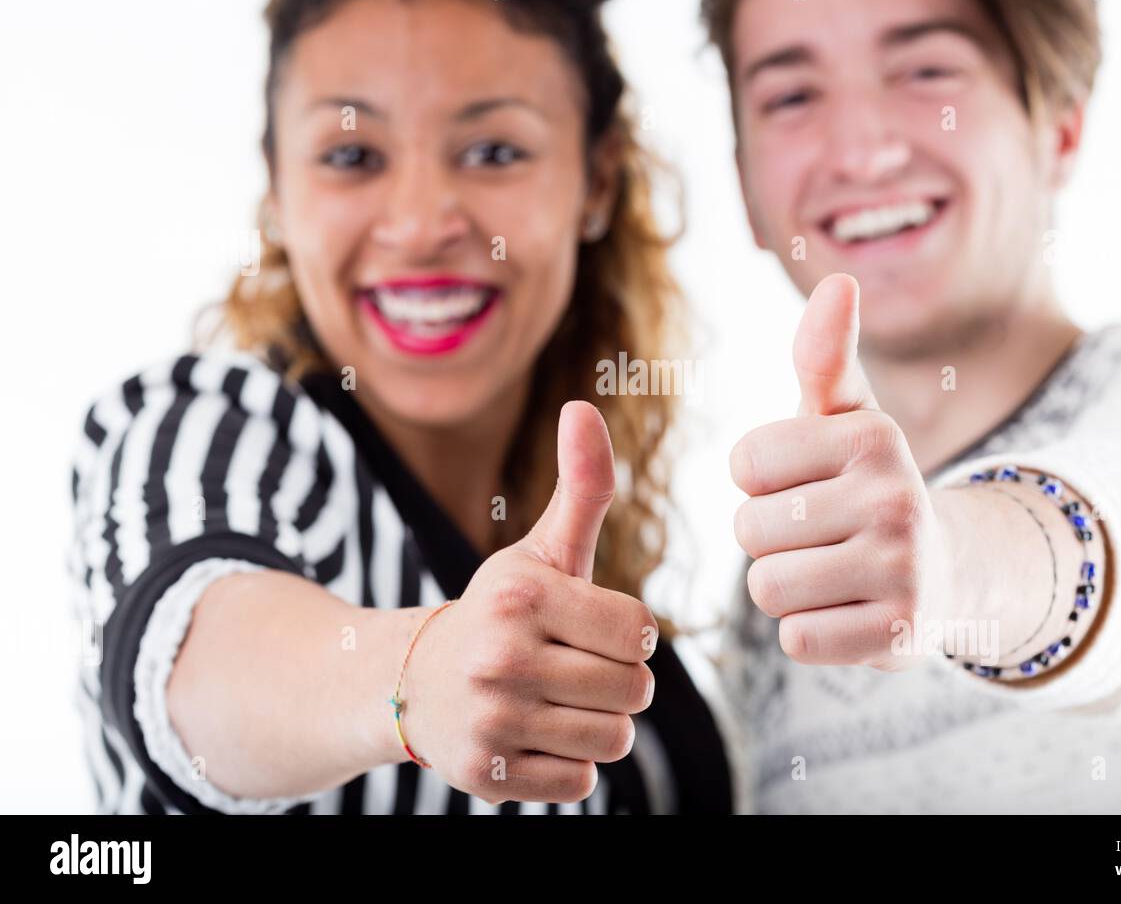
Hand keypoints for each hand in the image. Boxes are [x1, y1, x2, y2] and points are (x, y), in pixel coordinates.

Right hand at [403, 401, 657, 803]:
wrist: (411, 679)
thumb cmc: (500, 611)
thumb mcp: (542, 550)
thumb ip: (583, 486)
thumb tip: (584, 405)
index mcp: (525, 596)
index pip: (641, 633)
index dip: (626, 633)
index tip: (589, 627)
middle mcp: (502, 657)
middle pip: (635, 691)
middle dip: (616, 681)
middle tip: (573, 668)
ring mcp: (492, 720)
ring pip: (614, 740)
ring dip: (597, 724)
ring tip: (554, 701)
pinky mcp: (487, 774)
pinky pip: (580, 782)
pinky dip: (568, 764)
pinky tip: (533, 734)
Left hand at [730, 274, 955, 667]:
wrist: (944, 571)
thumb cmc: (865, 483)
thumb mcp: (846, 418)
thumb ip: (824, 355)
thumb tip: (837, 279)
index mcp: (872, 436)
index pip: (745, 462)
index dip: (760, 481)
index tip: (804, 483)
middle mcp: (896, 497)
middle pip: (750, 529)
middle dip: (769, 539)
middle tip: (820, 535)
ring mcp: (904, 570)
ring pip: (768, 589)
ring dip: (785, 588)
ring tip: (831, 573)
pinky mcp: (901, 635)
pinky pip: (796, 640)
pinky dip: (810, 633)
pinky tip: (848, 612)